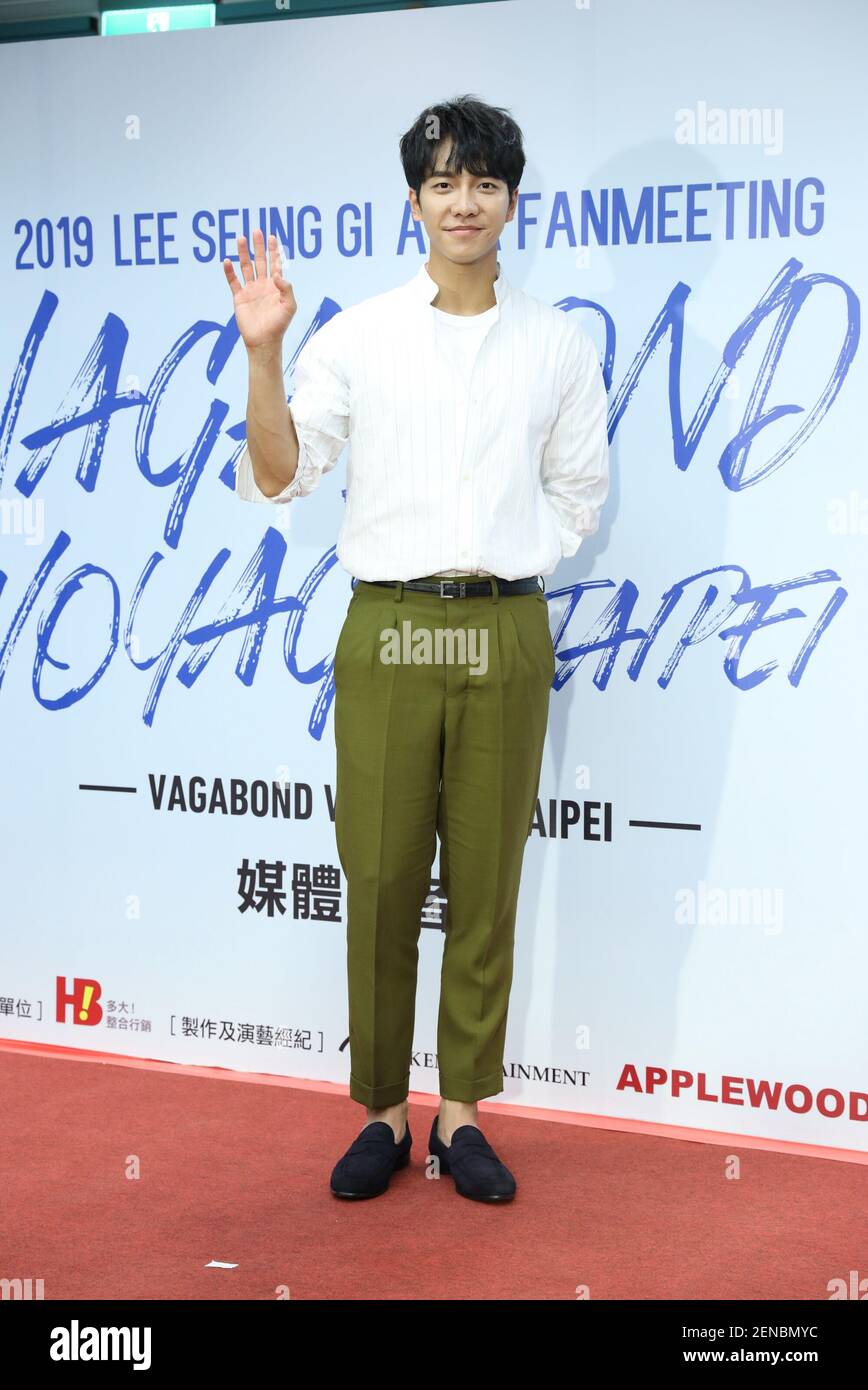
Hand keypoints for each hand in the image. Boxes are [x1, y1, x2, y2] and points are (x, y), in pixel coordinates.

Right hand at [223, 229, 296, 352]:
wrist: (264, 341)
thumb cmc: (279, 325)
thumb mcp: (290, 307)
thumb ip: (287, 289)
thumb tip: (277, 275)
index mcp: (276, 286)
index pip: (275, 264)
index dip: (273, 251)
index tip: (272, 237)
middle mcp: (262, 285)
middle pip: (260, 261)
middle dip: (258, 246)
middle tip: (256, 231)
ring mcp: (250, 291)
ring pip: (246, 267)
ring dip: (243, 253)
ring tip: (241, 238)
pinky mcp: (239, 298)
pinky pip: (233, 282)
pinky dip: (229, 272)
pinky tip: (227, 261)